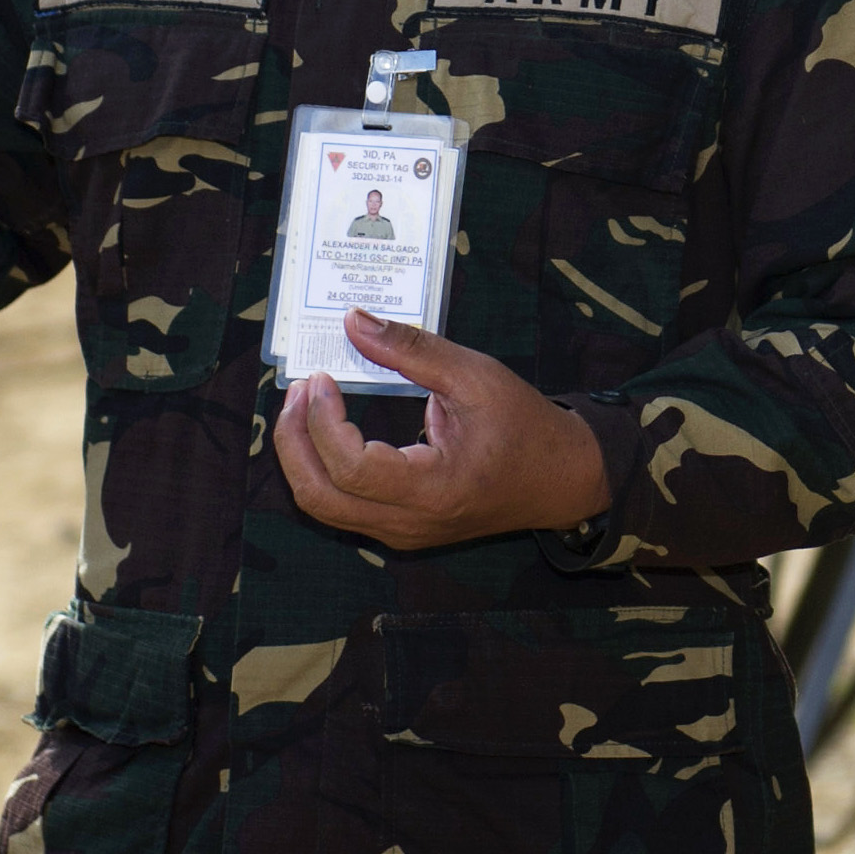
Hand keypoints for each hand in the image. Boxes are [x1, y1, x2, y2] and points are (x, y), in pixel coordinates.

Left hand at [272, 314, 611, 549]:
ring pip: (323, 507)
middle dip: (293, 442)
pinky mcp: (400, 527)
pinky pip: (343, 505)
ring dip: (301, 457)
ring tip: (303, 406)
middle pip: (320, 498)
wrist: (561, 480)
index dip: (323, 423)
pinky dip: (322, 468)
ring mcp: (402, 532)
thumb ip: (412, 350)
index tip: (322, 379)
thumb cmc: (526, 427)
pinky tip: (325, 428)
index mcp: (434, 491)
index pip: (352, 469)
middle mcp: (410, 523)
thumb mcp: (476, 376)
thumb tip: (354, 321)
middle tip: (296, 390)